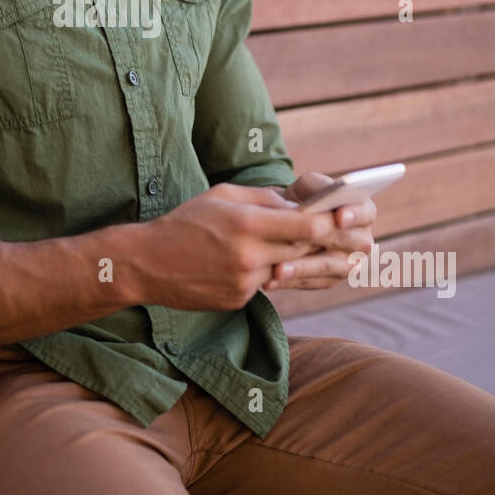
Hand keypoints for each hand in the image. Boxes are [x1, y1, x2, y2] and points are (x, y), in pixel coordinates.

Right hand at [140, 182, 349, 312]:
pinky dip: (269, 273)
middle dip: (323, 243)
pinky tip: (258, 264)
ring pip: (287, 269)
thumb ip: (264, 198)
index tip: (345, 216)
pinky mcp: (239, 299)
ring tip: (313, 252)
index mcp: (247, 223)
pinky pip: (266, 284)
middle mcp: (249, 255)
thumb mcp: (222, 195)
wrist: (147, 263)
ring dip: (297, 260)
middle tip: (346, 237)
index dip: (330, 221)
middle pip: (303, 250)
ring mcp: (245, 282)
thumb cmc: (185, 222)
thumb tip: (299, 204)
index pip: (306, 225)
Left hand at [260, 172, 376, 291]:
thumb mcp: (308, 185)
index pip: (365, 212)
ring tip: (278, 269)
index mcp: (363, 212)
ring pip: (327, 266)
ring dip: (302, 268)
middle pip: (345, 242)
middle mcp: (362, 240)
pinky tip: (269, 281)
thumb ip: (316, 188)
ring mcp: (348, 263)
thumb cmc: (305, 197)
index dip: (354, 214)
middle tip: (295, 240)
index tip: (339, 216)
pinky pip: (311, 282)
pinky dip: (290, 281)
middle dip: (320, 240)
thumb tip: (308, 210)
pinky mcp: (329, 279)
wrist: (291, 220)